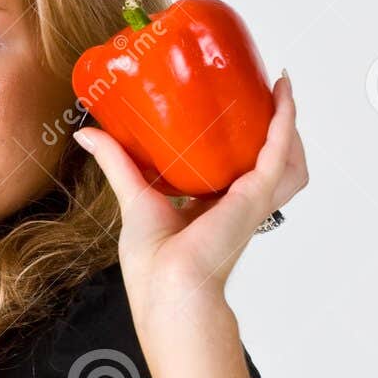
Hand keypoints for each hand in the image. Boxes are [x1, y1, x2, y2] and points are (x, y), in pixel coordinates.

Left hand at [74, 70, 306, 306]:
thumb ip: (117, 162)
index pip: (231, 173)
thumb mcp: (133, 196)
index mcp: (212, 210)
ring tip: (281, 91)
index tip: (229, 116)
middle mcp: (236, 204)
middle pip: (268, 165)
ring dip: (289, 127)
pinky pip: (279, 153)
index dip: (235, 146)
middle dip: (272, 133)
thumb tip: (87, 134)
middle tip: (262, 96)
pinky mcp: (254, 196)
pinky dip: (285, 123)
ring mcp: (250, 201)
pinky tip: (283, 95)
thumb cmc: (151, 260)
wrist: (167, 286)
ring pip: (287, 160)